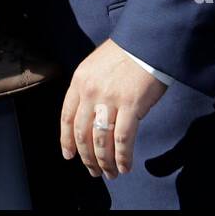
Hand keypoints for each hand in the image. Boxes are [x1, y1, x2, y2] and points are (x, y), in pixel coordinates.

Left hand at [60, 38, 166, 179]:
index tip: (69, 155)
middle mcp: (90, 91)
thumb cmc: (126, 53)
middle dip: (87, 157)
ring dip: (105, 162)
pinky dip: (123, 157)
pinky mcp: (131, 105)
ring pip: (101, 140)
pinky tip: (125, 166)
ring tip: (110, 173)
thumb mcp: (96, 66)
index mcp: (79, 81)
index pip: (67, 117)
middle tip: (93, 171)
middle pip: (82, 133)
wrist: (147, 42)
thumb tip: (91, 118)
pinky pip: (122, 139)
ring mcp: (109, 99)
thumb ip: (90, 89)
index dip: (66, 140)